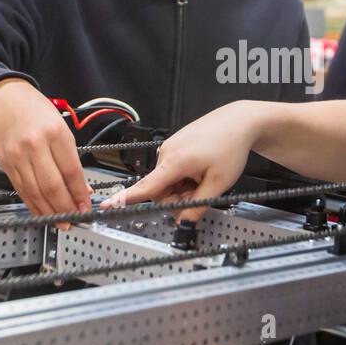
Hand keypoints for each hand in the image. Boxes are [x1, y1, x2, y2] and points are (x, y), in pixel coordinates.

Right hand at [0, 78, 91, 225]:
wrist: (2, 98)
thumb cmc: (34, 109)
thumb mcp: (60, 126)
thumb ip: (70, 157)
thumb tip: (80, 187)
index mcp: (55, 133)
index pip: (71, 172)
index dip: (79, 194)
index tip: (86, 207)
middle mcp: (35, 145)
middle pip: (52, 186)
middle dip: (65, 208)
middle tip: (75, 219)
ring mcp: (17, 156)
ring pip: (35, 192)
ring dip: (49, 211)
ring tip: (61, 222)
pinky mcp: (5, 164)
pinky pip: (21, 190)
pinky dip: (33, 205)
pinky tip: (42, 212)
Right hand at [103, 101, 262, 222]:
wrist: (238, 121)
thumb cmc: (230, 146)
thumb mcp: (219, 183)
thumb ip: (198, 205)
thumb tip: (184, 222)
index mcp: (174, 162)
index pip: (146, 186)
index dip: (126, 199)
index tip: (107, 206)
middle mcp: (166, 153)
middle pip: (161, 190)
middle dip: (178, 197)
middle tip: (202, 190)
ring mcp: (169, 148)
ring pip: (168, 182)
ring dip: (183, 186)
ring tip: (204, 176)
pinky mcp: (174, 146)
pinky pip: (173, 170)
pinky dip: (185, 176)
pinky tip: (200, 169)